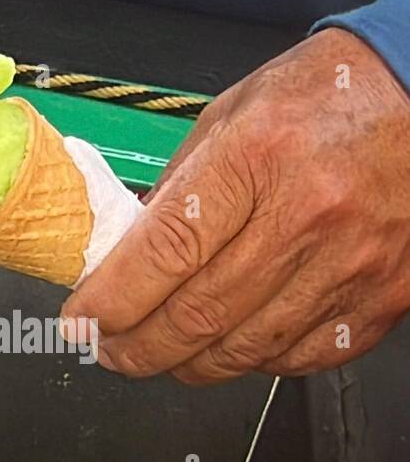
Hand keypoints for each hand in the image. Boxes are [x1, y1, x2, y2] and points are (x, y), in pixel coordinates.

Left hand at [62, 29, 409, 380]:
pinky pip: (299, 358)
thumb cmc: (333, 97)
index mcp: (259, 157)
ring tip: (160, 354)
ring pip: (243, 350)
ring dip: (187, 364)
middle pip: (196, 315)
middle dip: (136, 347)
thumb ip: (181, 184)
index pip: (164, 253)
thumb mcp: (236, 112)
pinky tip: (232, 346)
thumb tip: (131, 250)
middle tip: (110, 350)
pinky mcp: (379, 298)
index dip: (111, 301)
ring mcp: (348, 264)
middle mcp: (306, 215)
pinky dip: (253, 363)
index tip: (82, 319)